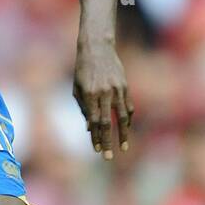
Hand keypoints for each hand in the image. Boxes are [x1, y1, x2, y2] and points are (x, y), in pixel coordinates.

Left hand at [73, 39, 132, 159]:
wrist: (96, 48)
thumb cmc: (82, 69)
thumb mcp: (77, 88)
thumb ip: (84, 108)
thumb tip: (91, 128)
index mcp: (89, 94)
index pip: (94, 121)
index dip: (96, 137)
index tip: (97, 150)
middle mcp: (104, 93)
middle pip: (107, 122)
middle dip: (107, 141)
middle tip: (107, 157)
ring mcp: (116, 89)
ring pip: (122, 116)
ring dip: (122, 134)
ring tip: (123, 148)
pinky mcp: (125, 86)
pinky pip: (128, 106)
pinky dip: (127, 119)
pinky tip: (126, 129)